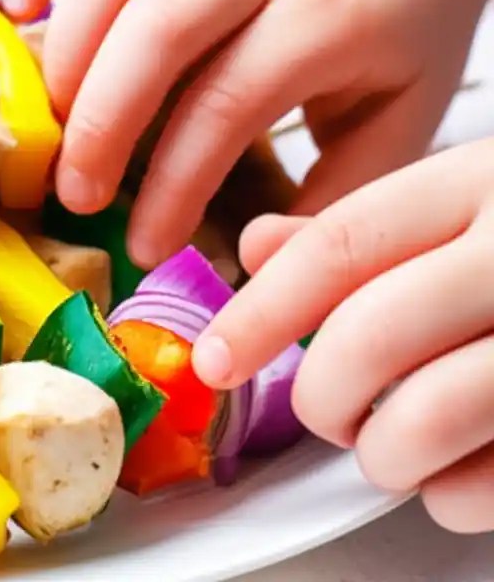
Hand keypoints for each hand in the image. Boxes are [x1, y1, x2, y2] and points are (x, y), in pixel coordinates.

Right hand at [0, 0, 490, 268]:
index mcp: (332, 15)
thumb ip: (334, 200)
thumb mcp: (400, 127)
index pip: (229, 104)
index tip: (146, 247)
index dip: (174, 186)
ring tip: (47, 119)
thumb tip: (251, 258)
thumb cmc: (403, 34)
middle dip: (100, 122)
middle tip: (77, 194)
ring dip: (65, 48)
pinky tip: (23, 4)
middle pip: (157, 25)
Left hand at [195, 138, 493, 532]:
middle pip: (365, 340)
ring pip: (419, 422)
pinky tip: (463, 468)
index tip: (212, 358)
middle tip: (329, 407)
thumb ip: (373, 226)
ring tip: (396, 443)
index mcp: (486, 184)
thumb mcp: (478, 199)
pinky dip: (452, 495)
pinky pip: (481, 488)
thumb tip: (261, 244)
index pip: (339, 247)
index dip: (258, 312)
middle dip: (321, 395)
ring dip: (383, 453)